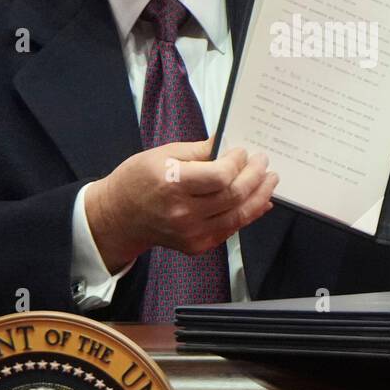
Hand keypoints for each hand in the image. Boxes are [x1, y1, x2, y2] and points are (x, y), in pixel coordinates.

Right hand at [84, 137, 277, 273]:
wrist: (119, 217)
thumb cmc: (138, 180)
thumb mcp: (164, 154)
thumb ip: (200, 151)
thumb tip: (228, 143)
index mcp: (173, 184)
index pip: (220, 176)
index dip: (238, 163)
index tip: (242, 152)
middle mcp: (182, 213)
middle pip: (233, 196)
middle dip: (255, 176)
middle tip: (263, 162)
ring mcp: (190, 233)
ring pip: (238, 216)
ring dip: (259, 196)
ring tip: (270, 180)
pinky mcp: (196, 245)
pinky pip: (230, 230)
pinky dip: (248, 214)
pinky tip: (258, 201)